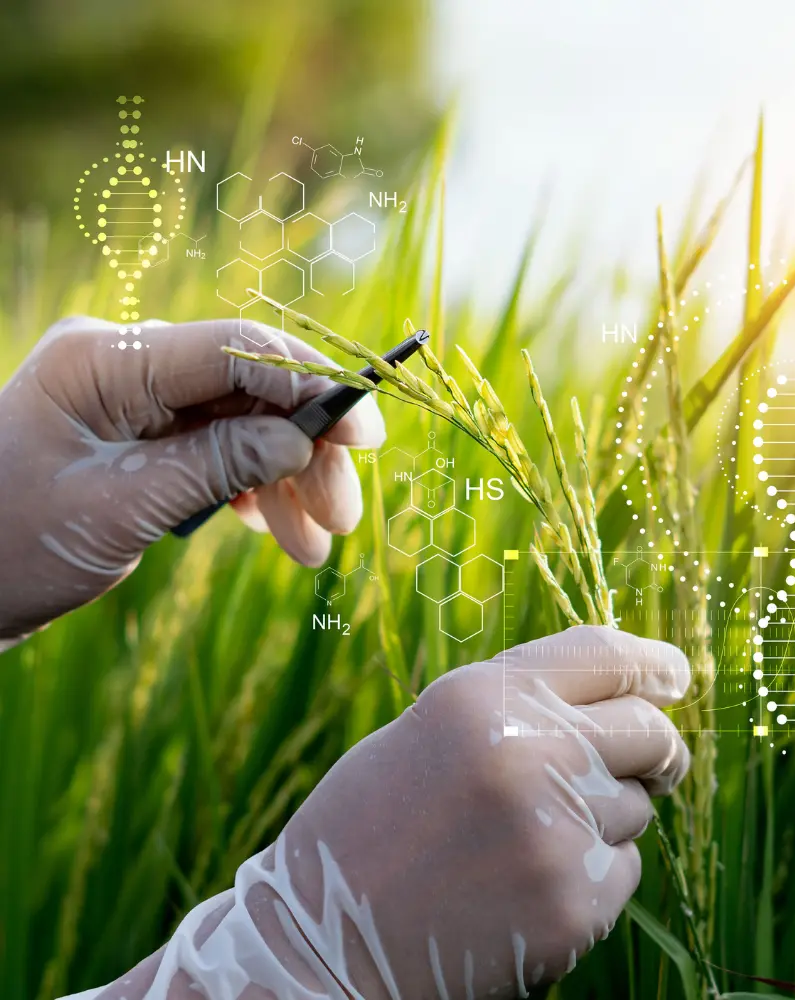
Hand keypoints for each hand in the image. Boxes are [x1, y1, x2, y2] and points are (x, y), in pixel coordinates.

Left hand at [0, 316, 383, 643]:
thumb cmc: (7, 546)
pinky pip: (217, 454)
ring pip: (242, 428)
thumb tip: (300, 441)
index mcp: (106, 361)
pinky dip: (252, 491)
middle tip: (342, 515)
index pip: (235, 349)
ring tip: (314, 547)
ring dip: (286, 482)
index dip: (311, 385)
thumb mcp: (119, 508)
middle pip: (249, 392)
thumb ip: (215, 465)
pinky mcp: (144, 444)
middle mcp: (126, 370)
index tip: (364, 433)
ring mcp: (136, 408)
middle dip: (304, 451)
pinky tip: (275, 530)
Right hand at [71, 625, 690, 999]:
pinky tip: (525, 883)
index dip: (653, 663)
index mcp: (483, 695)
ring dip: (604, 814)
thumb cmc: (374, 818)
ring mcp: (555, 833)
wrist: (322, 936)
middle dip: (655, 747)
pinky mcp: (572, 906)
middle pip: (650, 731)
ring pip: (636, 807)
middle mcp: (529, 752)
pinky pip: (622, 869)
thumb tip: (635, 694)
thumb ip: (527, 700)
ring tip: (525, 837)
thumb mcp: (437, 726)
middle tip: (648, 763)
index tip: (677, 676)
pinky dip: (591, 873)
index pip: (606, 655)